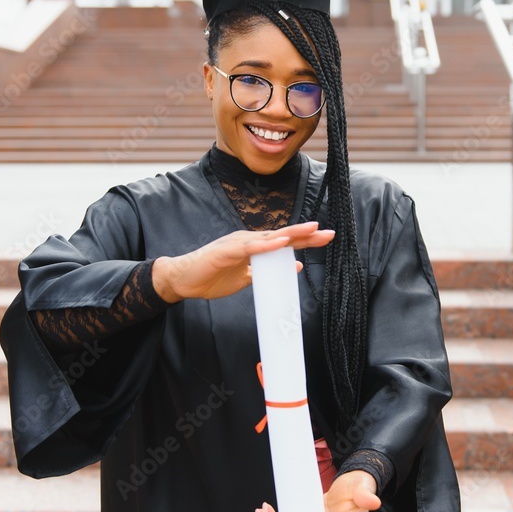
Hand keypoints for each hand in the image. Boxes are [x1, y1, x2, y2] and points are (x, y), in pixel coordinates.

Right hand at [152, 221, 333, 302]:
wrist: (184, 281)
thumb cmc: (213, 277)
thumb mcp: (248, 277)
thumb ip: (269, 270)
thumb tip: (295, 266)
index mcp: (255, 247)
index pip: (286, 242)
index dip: (306, 240)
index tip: (326, 237)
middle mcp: (249, 240)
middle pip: (283, 236)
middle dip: (306, 234)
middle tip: (328, 232)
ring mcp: (238, 244)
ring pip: (269, 237)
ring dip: (291, 234)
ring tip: (311, 230)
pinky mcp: (226, 251)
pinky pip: (250, 247)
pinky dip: (267, 245)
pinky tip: (281, 243)